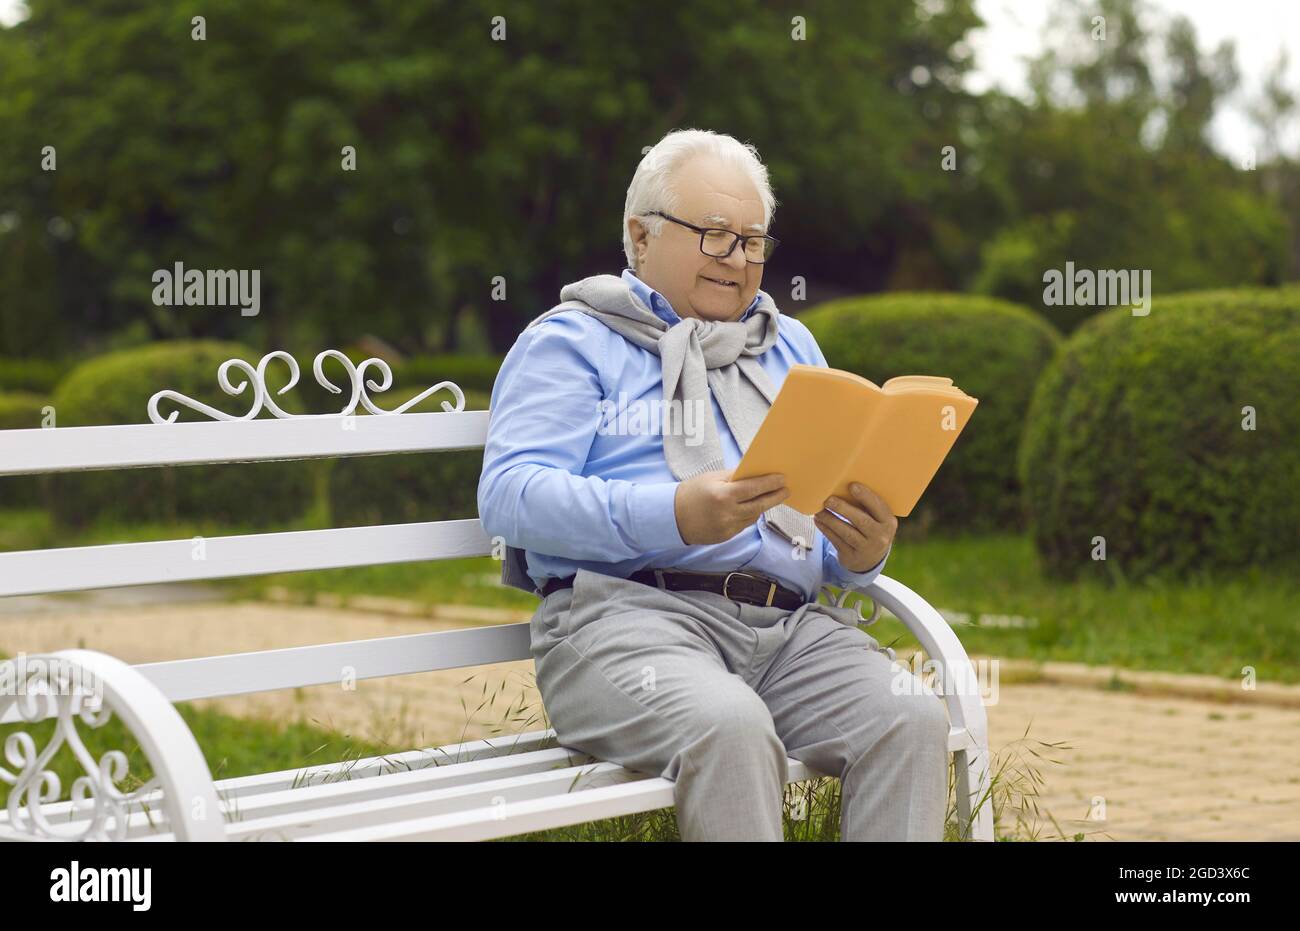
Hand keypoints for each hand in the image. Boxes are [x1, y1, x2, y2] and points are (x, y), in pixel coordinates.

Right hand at [674, 469, 789, 544]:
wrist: (672, 517)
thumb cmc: (692, 492)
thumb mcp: (712, 478)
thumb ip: (734, 476)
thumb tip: (755, 473)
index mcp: (723, 495)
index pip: (753, 488)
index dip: (770, 484)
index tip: (782, 479)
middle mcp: (727, 513)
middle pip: (759, 505)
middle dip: (775, 497)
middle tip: (786, 490)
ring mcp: (727, 527)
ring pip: (753, 516)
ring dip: (763, 506)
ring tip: (771, 497)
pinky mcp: (726, 537)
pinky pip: (744, 525)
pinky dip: (749, 515)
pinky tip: (752, 508)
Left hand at [815, 482, 896, 572]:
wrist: (870, 559)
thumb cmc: (871, 528)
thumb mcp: (877, 519)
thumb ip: (867, 506)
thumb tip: (843, 485)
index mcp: (889, 522)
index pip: (878, 507)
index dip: (866, 496)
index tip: (852, 485)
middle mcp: (880, 537)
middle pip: (861, 521)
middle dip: (843, 509)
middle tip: (828, 500)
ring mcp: (866, 549)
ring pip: (846, 532)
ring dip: (830, 520)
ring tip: (819, 510)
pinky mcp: (852, 557)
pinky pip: (837, 541)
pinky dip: (826, 530)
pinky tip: (819, 521)